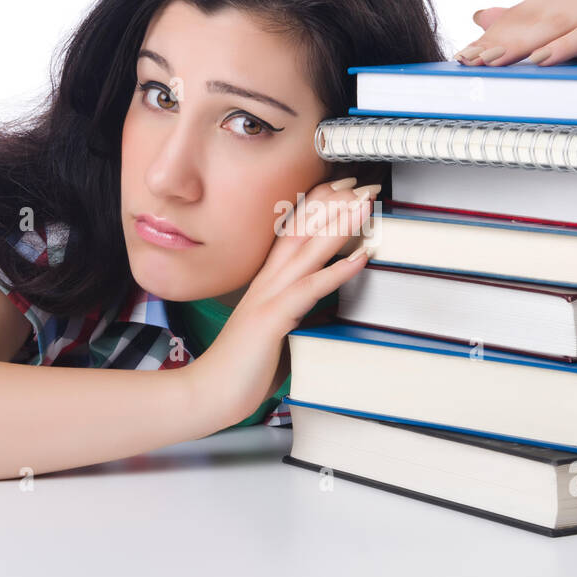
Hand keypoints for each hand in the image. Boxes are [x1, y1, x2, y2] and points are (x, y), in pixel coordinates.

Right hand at [183, 176, 378, 430]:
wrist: (211, 393)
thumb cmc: (243, 368)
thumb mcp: (277, 332)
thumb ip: (296, 314)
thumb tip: (322, 309)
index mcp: (267, 283)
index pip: (293, 233)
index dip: (317, 208)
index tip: (343, 189)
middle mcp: (267, 282)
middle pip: (302, 230)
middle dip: (333, 203)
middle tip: (363, 183)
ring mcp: (268, 297)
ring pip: (307, 250)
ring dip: (339, 224)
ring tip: (366, 205)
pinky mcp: (272, 319)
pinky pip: (310, 288)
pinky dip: (336, 270)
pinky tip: (360, 257)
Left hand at [454, 0, 576, 66]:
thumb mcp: (568, 48)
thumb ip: (529, 30)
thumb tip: (480, 15)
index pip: (521, 16)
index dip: (492, 37)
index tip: (463, 59)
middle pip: (534, 17)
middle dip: (501, 41)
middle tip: (472, 62)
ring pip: (559, 21)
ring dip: (526, 43)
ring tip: (498, 63)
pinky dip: (568, 46)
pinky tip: (544, 61)